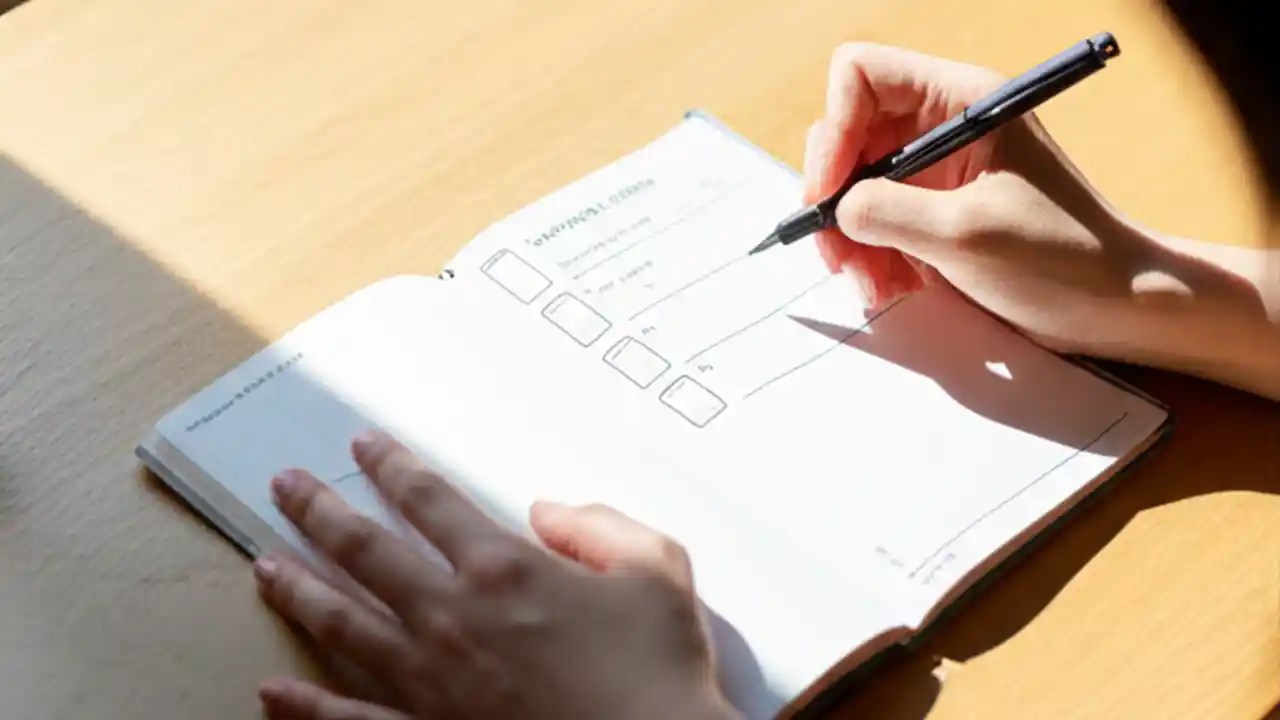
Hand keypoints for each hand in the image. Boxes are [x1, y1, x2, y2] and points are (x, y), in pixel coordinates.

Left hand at [252, 431, 736, 719]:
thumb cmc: (658, 675)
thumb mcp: (657, 572)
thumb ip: (602, 527)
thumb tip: (551, 511)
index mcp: (504, 570)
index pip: (429, 500)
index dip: (392, 465)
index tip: (363, 444)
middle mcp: (453, 618)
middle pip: (365, 550)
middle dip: (320, 511)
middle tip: (286, 486)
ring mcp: (431, 681)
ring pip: (342, 623)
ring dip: (299, 589)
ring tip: (264, 564)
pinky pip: (351, 718)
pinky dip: (306, 706)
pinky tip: (273, 689)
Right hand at [806, 42, 1159, 353]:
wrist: (1115, 304)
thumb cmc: (1062, 257)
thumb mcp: (965, 234)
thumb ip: (888, 212)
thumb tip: (836, 209)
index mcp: (960, 101)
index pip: (862, 77)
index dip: (835, 130)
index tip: (831, 194)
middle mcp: (942, 125)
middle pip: (848, 135)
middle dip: (836, 198)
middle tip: (839, 254)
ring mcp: (936, 169)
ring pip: (855, 185)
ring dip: (851, 239)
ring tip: (875, 285)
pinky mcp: (934, 211)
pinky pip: (875, 221)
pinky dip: (872, 256)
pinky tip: (892, 287)